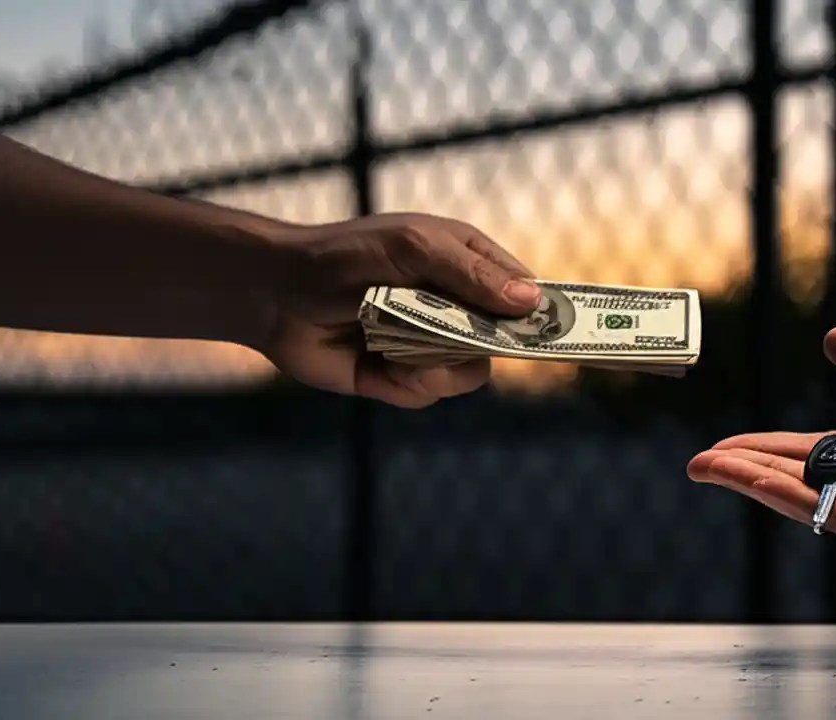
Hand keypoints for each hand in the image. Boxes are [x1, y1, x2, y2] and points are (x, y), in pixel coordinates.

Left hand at [257, 212, 540, 407]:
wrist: (276, 296)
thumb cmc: (344, 255)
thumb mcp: (413, 248)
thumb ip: (471, 273)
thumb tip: (532, 299)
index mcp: (466, 264)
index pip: (524, 289)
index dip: (542, 311)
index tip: (558, 329)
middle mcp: (456, 306)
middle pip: (504, 340)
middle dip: (482, 344)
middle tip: (457, 340)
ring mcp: (431, 343)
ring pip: (470, 373)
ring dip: (439, 367)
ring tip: (400, 349)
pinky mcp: (403, 377)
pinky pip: (431, 394)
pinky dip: (407, 383)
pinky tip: (378, 363)